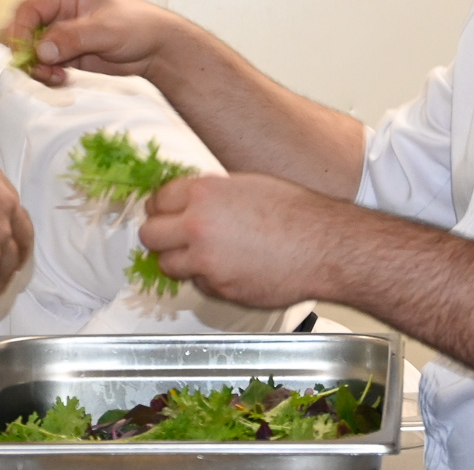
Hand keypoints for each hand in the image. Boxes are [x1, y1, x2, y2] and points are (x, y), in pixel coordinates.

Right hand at [6, 0, 191, 85]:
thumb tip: (42, 50)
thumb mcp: (105, 29)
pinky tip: (62, 79)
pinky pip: (42, 65)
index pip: (27, 9)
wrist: (156, 49)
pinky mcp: (64, 54)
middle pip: (22, 31)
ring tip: (57, 76)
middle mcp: (56, 11)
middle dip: (27, 53)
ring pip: (30, 51)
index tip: (24, 55)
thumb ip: (72, 37)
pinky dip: (46, 75)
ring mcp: (58, 33)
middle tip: (41, 70)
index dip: (20, 32)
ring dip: (37, 67)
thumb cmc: (138, 26)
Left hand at [139, 173, 357, 308]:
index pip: (157, 200)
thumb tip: (189, 200)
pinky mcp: (219, 288)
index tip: (165, 212)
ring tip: (202, 255)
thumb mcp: (246, 185)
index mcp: (203, 194)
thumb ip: (210, 194)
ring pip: (167, 265)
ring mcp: (206, 261)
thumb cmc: (294, 212)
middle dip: (160, 236)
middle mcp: (197, 226)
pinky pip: (198, 284)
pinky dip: (207, 279)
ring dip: (179, 261)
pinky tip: (231, 268)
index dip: (161, 207)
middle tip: (172, 237)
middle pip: (150, 235)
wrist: (323, 246)